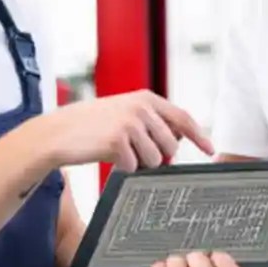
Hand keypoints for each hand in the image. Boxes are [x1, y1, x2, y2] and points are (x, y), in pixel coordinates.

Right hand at [28, 89, 213, 170]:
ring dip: (138, 163)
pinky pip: (133, 167)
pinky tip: (106, 156)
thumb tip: (177, 140)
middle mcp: (141, 108)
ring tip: (116, 151)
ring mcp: (130, 124)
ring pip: (154, 160)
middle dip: (157, 155)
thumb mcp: (123, 113)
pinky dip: (122, 168)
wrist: (57, 133)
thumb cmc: (90, 125)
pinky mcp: (118, 142)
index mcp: (145, 98)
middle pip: (170, 146)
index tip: (211, 150)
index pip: (182, 117)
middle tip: (133, 151)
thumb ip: (151, 121)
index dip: (199, 135)